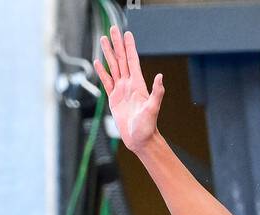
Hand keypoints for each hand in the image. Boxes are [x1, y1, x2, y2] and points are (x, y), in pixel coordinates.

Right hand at [94, 25, 163, 156]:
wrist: (140, 140)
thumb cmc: (147, 127)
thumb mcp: (153, 109)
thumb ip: (157, 93)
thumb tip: (160, 77)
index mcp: (138, 84)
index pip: (132, 61)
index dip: (129, 47)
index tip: (127, 34)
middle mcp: (129, 85)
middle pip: (122, 59)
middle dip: (117, 44)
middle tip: (112, 29)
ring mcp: (121, 91)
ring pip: (113, 67)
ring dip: (108, 54)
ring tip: (103, 40)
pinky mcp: (114, 99)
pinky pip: (107, 82)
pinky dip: (102, 72)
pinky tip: (98, 62)